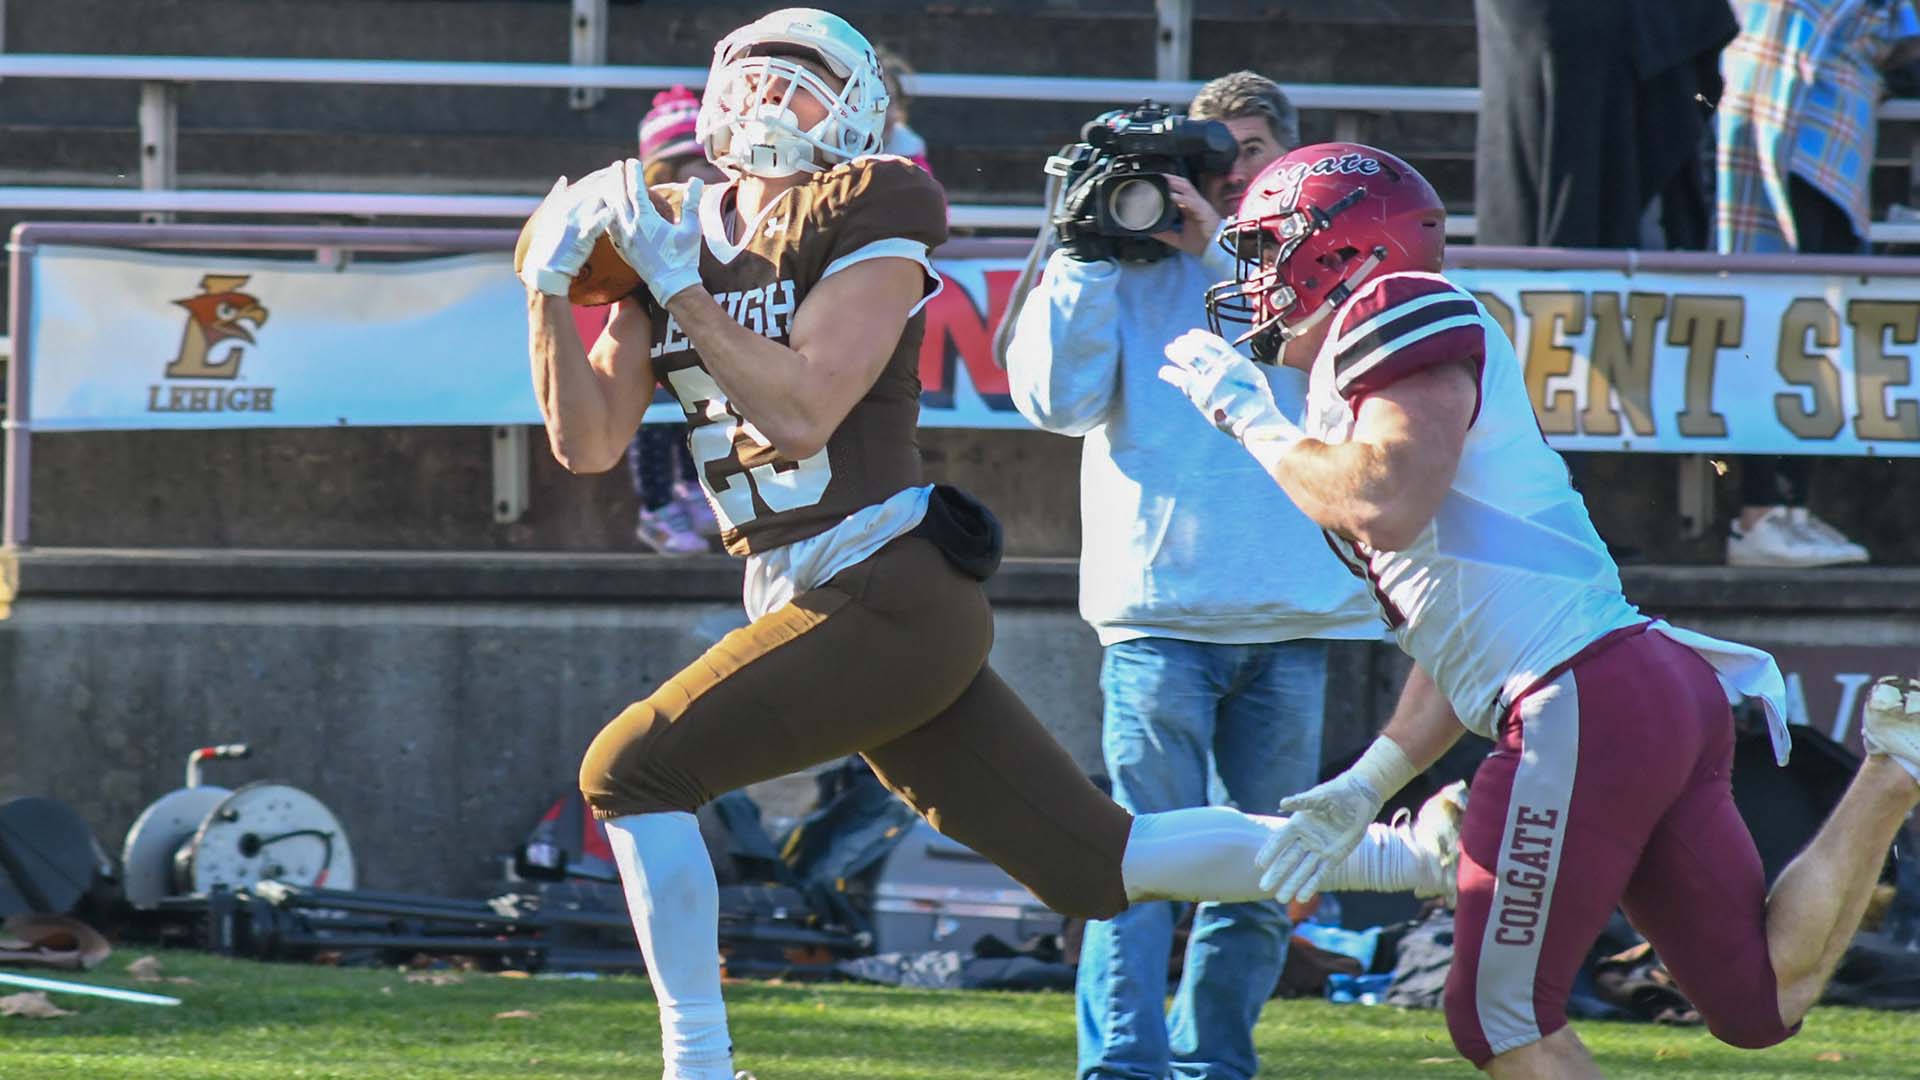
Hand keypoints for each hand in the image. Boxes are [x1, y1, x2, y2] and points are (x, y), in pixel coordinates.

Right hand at [518, 172, 617, 295]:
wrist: (543, 267)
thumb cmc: (548, 242)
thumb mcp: (549, 215)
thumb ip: (556, 196)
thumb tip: (563, 179)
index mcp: (562, 202)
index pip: (585, 184)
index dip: (600, 174)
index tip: (614, 166)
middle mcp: (567, 208)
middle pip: (592, 188)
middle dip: (609, 176)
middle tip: (623, 167)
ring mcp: (573, 222)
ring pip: (594, 202)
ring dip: (610, 191)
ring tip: (626, 182)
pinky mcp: (579, 237)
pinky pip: (594, 225)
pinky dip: (603, 217)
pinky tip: (614, 210)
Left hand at [608, 160, 704, 304]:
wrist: (672, 285)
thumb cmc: (684, 258)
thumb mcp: (692, 229)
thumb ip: (692, 203)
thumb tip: (695, 181)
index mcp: (647, 221)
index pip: (636, 191)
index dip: (633, 174)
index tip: (631, 161)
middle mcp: (631, 228)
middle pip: (619, 197)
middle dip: (617, 179)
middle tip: (616, 165)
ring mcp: (625, 240)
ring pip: (611, 212)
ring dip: (609, 195)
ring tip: (607, 183)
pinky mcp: (623, 249)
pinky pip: (610, 228)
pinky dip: (606, 216)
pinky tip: (606, 211)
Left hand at [1150, 174, 1221, 256]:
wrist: (1216, 250)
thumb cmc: (1202, 243)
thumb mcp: (1178, 239)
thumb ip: (1165, 234)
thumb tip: (1151, 232)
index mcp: (1190, 208)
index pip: (1179, 191)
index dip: (1169, 184)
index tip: (1156, 182)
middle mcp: (1195, 203)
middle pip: (1183, 185)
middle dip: (1171, 179)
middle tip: (1158, 176)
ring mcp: (1200, 205)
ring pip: (1187, 188)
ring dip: (1175, 183)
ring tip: (1164, 180)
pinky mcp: (1203, 211)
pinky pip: (1192, 201)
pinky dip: (1181, 198)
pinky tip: (1172, 196)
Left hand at [1158, 329, 1292, 441]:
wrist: (1253, 419)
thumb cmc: (1259, 405)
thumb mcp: (1254, 379)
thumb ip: (1241, 370)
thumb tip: (1236, 369)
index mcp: (1235, 361)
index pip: (1214, 342)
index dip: (1201, 336)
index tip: (1192, 334)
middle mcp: (1220, 365)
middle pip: (1198, 348)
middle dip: (1186, 343)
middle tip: (1177, 343)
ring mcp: (1208, 377)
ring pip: (1187, 358)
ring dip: (1176, 353)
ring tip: (1169, 350)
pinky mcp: (1198, 391)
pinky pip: (1179, 378)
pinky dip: (1170, 373)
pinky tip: (1163, 372)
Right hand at [1257, 771, 1386, 902]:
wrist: (1360, 798)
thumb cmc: (1337, 793)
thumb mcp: (1320, 797)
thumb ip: (1302, 802)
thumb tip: (1282, 802)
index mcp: (1298, 824)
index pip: (1279, 841)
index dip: (1269, 852)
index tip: (1259, 865)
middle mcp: (1306, 839)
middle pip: (1287, 860)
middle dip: (1276, 874)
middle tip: (1264, 887)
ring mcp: (1319, 850)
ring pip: (1302, 871)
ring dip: (1292, 884)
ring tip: (1281, 899)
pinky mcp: (1334, 857)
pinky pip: (1320, 874)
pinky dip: (1311, 885)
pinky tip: (1301, 897)